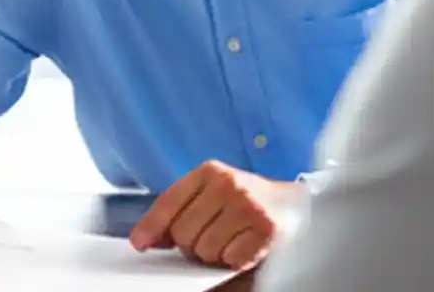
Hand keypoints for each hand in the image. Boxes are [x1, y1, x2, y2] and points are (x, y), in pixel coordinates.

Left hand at [129, 161, 295, 270]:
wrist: (293, 205)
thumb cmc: (246, 201)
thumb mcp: (211, 193)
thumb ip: (181, 210)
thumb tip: (147, 238)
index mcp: (210, 172)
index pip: (169, 201)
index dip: (151, 225)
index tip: (140, 243)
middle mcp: (228, 185)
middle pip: (183, 231)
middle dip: (190, 243)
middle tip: (209, 237)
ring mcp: (248, 206)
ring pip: (205, 249)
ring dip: (213, 253)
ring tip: (228, 240)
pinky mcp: (265, 229)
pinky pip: (231, 259)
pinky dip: (234, 260)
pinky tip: (244, 246)